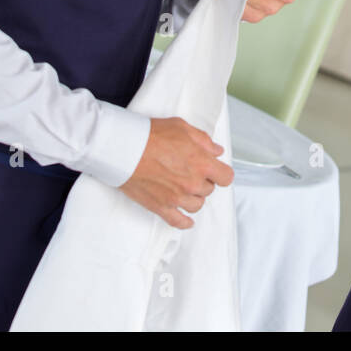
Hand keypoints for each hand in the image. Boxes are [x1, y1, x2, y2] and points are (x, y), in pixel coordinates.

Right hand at [118, 117, 233, 228]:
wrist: (124, 148)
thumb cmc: (150, 135)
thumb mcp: (182, 128)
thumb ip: (203, 141)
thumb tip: (216, 151)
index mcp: (201, 163)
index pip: (226, 177)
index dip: (221, 173)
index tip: (215, 171)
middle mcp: (192, 183)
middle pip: (209, 190)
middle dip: (203, 181)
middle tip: (190, 172)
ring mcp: (176, 198)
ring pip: (196, 205)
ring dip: (193, 197)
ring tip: (185, 188)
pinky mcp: (161, 207)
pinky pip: (179, 222)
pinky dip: (185, 222)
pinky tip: (187, 220)